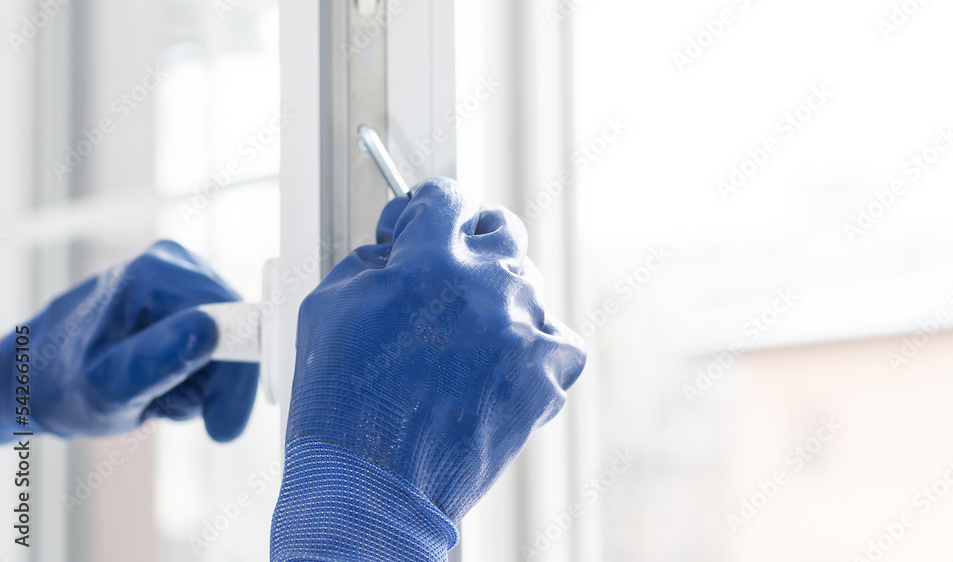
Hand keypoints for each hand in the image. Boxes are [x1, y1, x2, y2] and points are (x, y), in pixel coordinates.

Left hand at [1, 241, 257, 441]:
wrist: (38, 378)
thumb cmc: (61, 385)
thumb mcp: (103, 386)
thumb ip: (156, 361)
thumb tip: (209, 330)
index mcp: (156, 274)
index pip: (231, 322)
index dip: (236, 377)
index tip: (222, 426)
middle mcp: (177, 265)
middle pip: (238, 333)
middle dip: (212, 383)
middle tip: (168, 405)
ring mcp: (185, 280)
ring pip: (232, 344)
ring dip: (202, 383)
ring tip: (160, 393)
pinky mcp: (190, 299)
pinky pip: (221, 345)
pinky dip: (197, 375)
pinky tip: (166, 381)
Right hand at [271, 178, 585, 559]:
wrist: (372, 487)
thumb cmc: (341, 401)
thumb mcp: (326, 307)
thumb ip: (369, 262)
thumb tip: (396, 252)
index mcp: (430, 260)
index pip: (447, 196)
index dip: (423, 208)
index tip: (412, 228)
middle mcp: (486, 285)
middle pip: (500, 229)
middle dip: (470, 241)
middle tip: (447, 270)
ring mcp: (522, 330)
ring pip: (527, 284)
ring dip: (497, 298)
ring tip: (463, 336)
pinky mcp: (543, 376)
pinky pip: (557, 339)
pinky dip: (533, 347)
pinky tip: (502, 363)